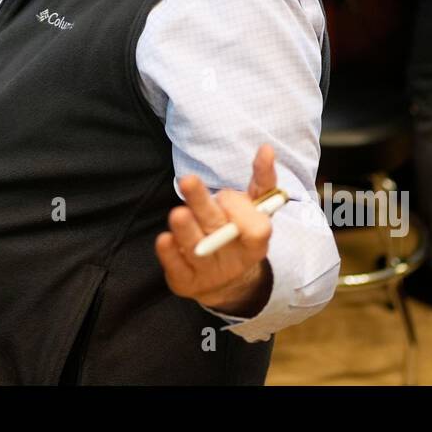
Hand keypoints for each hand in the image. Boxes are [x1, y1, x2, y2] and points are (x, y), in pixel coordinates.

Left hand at [155, 144, 278, 317]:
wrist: (222, 279)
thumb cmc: (236, 233)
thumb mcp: (253, 209)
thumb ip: (261, 181)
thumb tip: (266, 149)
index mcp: (255, 241)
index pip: (256, 228)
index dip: (241, 210)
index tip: (224, 194)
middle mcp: (233, 257)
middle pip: (219, 231)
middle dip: (202, 205)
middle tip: (188, 180)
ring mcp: (208, 272)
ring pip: (195, 247)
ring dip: (186, 229)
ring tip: (178, 213)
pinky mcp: (185, 282)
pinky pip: (175, 266)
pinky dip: (170, 253)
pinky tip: (165, 239)